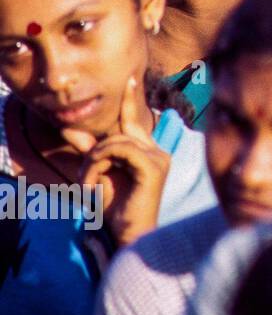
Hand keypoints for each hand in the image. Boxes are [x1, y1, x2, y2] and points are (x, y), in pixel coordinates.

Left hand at [64, 76, 169, 245]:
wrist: (129, 235)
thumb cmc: (116, 209)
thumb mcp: (97, 174)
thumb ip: (88, 150)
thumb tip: (68, 127)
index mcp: (148, 152)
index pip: (135, 121)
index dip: (131, 100)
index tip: (129, 79)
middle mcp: (158, 151)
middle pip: (120, 132)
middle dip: (94, 149)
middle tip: (83, 175)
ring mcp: (159, 158)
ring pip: (116, 141)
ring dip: (92, 160)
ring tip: (87, 182)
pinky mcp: (154, 167)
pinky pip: (120, 150)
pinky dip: (99, 163)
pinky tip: (94, 182)